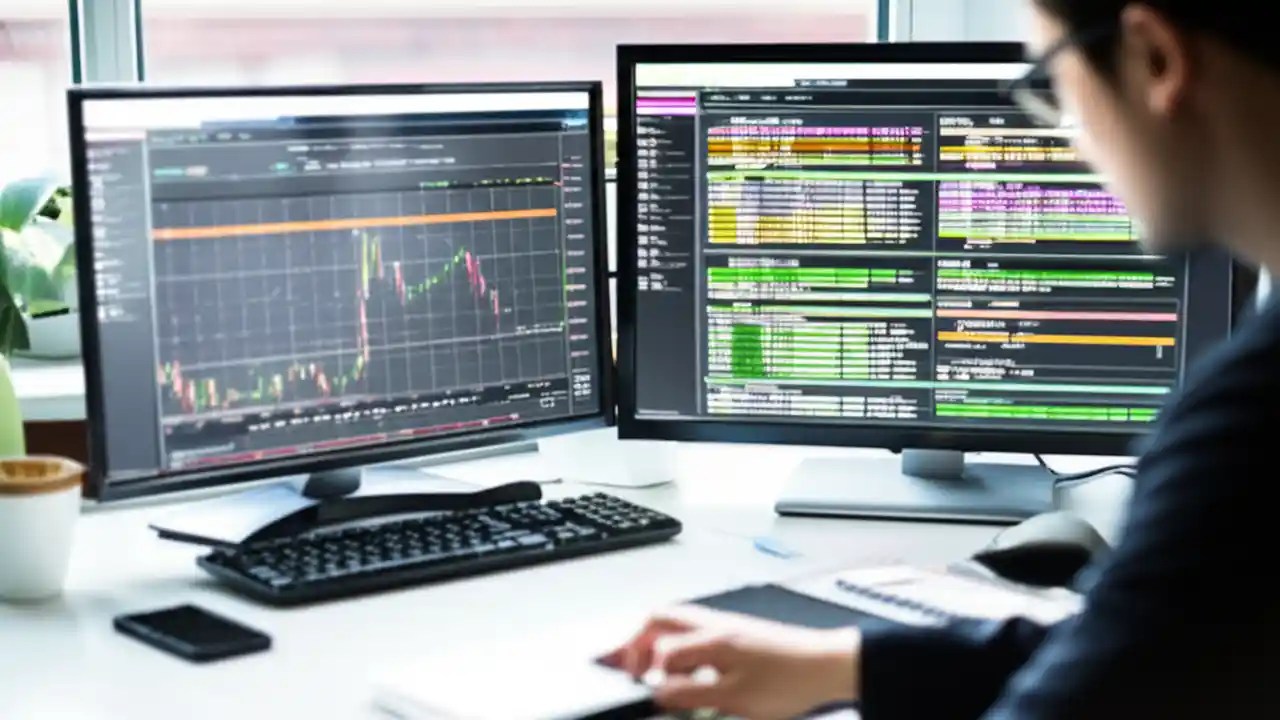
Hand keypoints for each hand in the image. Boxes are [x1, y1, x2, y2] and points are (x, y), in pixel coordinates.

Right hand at [604, 605, 859, 719]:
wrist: (830, 665)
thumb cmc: (791, 680)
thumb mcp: (735, 698)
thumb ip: (691, 693)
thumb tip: (658, 692)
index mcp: (711, 638)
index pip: (660, 648)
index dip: (645, 673)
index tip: (644, 692)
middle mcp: (715, 624)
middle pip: (660, 620)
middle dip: (637, 642)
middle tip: (629, 669)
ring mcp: (727, 625)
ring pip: (678, 622)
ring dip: (658, 642)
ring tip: (654, 670)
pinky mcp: (739, 633)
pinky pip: (697, 631)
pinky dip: (681, 646)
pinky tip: (688, 667)